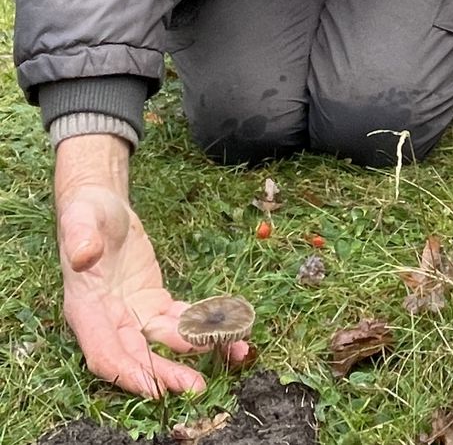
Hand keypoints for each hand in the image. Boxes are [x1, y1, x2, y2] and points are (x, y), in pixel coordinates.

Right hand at [55, 135, 246, 397]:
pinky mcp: (154, 302)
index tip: (154, 388)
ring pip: (165, 342)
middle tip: (198, 386)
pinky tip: (229, 327)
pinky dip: (204, 324)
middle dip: (167, 373)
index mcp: (86, 310)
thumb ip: (80, 238)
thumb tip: (82, 254)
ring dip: (196, 349)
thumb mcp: (81, 218)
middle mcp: (110, 321)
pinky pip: (180, 319)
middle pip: (138, 356)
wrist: (102, 205)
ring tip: (232, 352)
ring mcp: (133, 314)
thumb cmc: (87, 213)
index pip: (104, 354)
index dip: (128, 373)